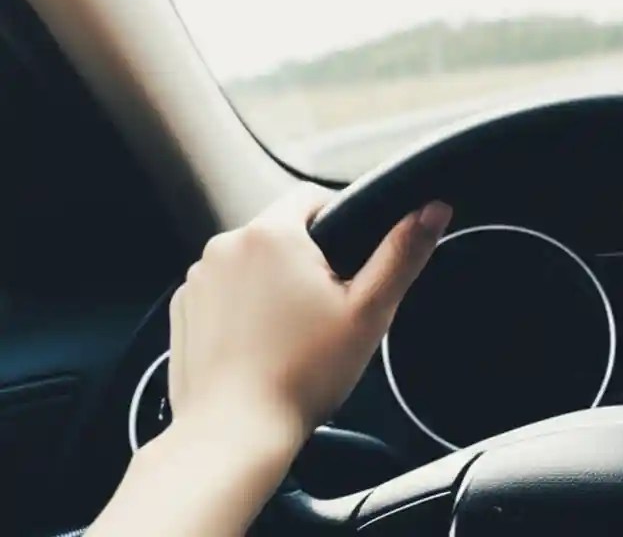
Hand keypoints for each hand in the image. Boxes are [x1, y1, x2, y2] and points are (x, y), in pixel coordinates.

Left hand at [168, 185, 452, 443]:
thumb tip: (432, 211)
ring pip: (252, 264)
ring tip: (292, 335)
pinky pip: (224, 293)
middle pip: (282, 233)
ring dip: (273, 284)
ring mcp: (198, 279)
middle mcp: (226, 246)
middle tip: (327, 310)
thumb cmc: (301, 375)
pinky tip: (262, 346)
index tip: (351, 264)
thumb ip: (403, 253)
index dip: (341, 223)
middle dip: (307, 262)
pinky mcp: (183, 310)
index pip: (313, 197)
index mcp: (272, 234)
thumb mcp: (370, 311)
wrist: (235, 432)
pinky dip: (243, 310)